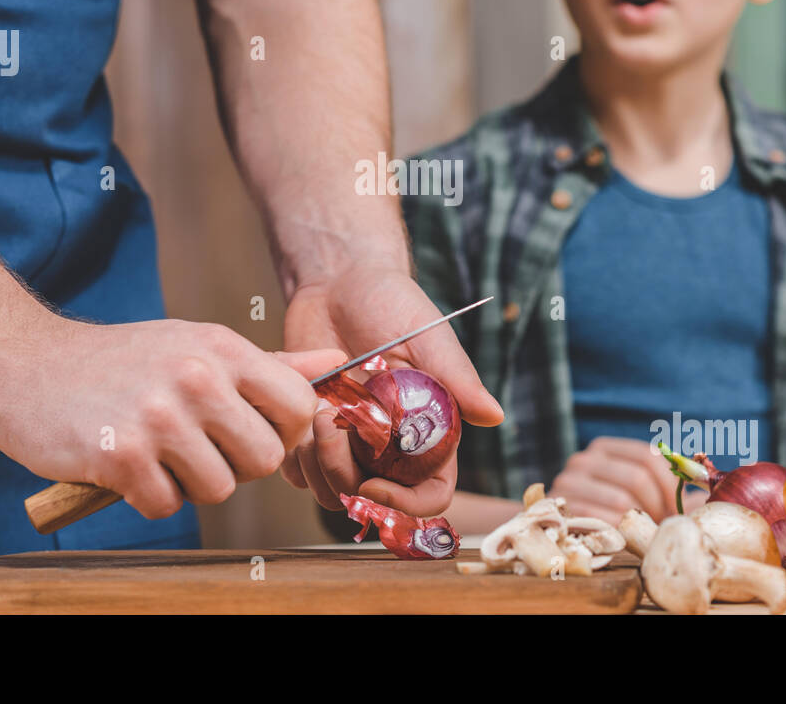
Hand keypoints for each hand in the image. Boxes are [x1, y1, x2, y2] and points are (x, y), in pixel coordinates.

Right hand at [0, 313, 345, 518]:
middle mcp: (196, 377)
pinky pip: (165, 506)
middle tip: (196, 447)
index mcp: (222, 348)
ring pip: (218, 489)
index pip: (298, 406)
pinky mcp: (121, 456)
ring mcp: (159, 417)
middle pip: (264, 459)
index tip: (248, 430)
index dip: (280, 431)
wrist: (24, 364)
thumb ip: (271, 364)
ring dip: (188, 484)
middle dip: (236, 465)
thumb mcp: (197, 345)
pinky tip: (125, 466)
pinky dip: (147, 497)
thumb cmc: (122, 359)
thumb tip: (337, 363)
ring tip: (158, 454)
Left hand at [280, 264, 502, 515]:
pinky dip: (292, 445)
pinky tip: (300, 399)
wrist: (338, 281)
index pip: (429, 494)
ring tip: (317, 408)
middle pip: (368, 500)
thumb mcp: (427, 335)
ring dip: (315, 462)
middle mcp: (389, 448)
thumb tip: (494, 415)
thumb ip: (456, 377)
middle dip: (342, 474)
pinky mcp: (310, 433)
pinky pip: (296, 468)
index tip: (372, 485)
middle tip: (329, 422)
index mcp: (428, 433)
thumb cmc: (391, 302)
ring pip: (327, 491)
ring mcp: (347, 444)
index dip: (405, 504)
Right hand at [550, 437, 707, 524]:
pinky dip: (624, 534)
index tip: (682, 506)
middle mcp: (583, 460)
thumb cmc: (611, 511)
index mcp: (605, 449)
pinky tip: (629, 540)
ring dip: (642, 523)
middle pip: (637, 478)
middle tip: (666, 526)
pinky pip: (603, 521)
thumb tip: (711, 486)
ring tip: (648, 535)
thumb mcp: (637, 491)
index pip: (648, 456)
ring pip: (622, 501)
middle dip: (659, 506)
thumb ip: (668, 485)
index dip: (670, 483)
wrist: (557, 529)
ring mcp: (569, 483)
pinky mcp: (563, 510)